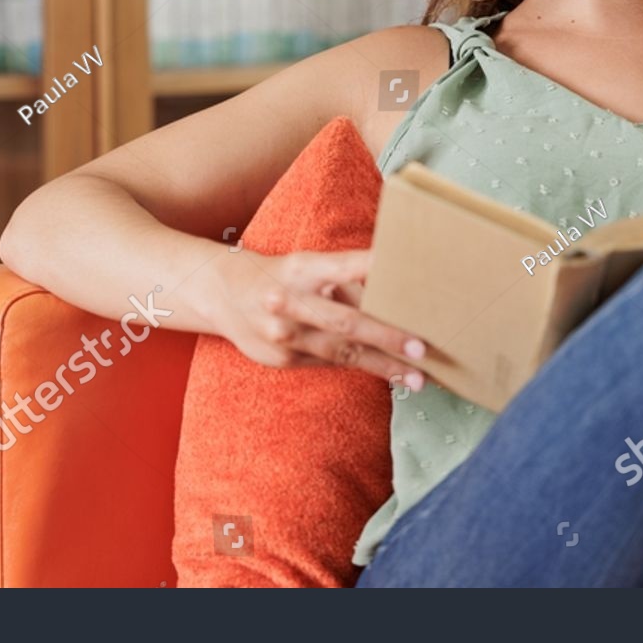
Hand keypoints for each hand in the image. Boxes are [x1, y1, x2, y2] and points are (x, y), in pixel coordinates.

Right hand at [199, 248, 426, 389]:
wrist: (222, 294)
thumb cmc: (281, 275)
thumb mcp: (307, 265)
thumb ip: (345, 280)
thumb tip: (397, 292)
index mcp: (301, 269)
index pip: (343, 267)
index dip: (372, 269)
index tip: (403, 272)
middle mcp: (290, 302)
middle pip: (345, 321)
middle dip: (386, 335)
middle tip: (421, 346)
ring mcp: (284, 335)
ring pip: (342, 352)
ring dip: (383, 365)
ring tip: (417, 377)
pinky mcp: (282, 359)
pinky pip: (330, 364)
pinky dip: (363, 368)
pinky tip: (392, 376)